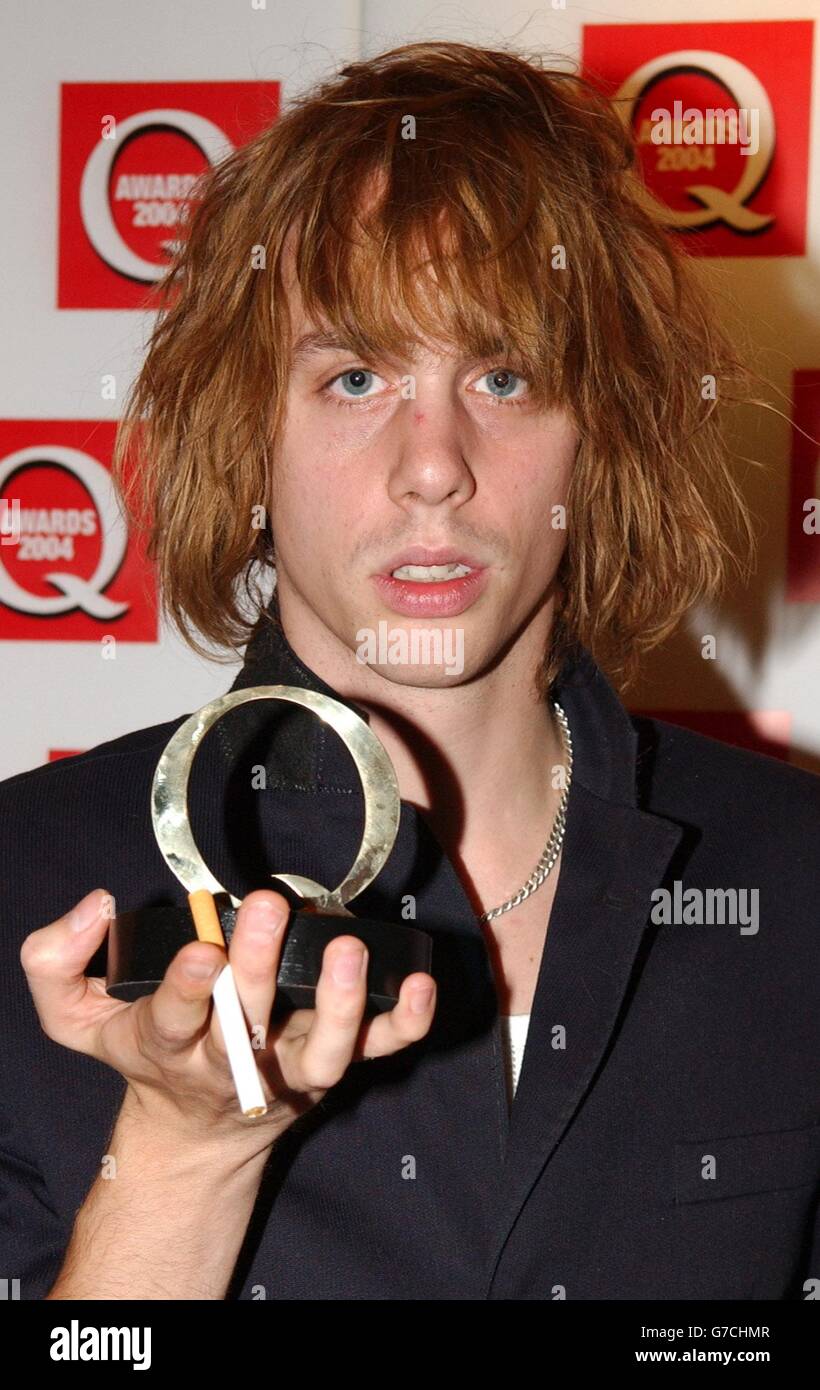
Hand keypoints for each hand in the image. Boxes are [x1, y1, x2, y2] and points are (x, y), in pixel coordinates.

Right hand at [20, 888, 436, 1155]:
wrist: (195, 1132)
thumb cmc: (145, 1054)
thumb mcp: (74, 1018)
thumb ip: (56, 963)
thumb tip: (95, 907)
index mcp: (169, 1045)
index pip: (174, 1017)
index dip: (186, 985)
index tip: (201, 948)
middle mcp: (232, 1062)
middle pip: (246, 1023)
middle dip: (257, 969)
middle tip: (268, 910)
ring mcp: (290, 1068)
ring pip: (321, 1049)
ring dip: (337, 1003)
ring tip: (345, 949)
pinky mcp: (333, 1069)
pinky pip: (378, 1052)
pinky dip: (404, 1023)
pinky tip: (419, 983)